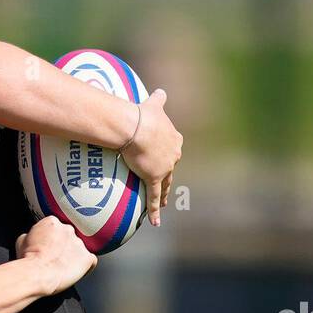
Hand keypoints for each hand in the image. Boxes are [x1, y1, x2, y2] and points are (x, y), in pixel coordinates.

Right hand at [17, 216, 96, 293]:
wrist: (35, 274)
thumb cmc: (27, 260)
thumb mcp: (21, 240)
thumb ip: (31, 235)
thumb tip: (32, 238)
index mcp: (52, 222)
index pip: (56, 228)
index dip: (51, 240)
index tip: (47, 248)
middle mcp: (68, 229)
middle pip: (69, 237)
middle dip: (63, 247)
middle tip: (54, 259)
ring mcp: (79, 243)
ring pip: (79, 248)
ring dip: (73, 256)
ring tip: (62, 268)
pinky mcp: (87, 258)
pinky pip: (91, 261)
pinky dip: (86, 266)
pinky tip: (77, 271)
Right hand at [121, 88, 181, 227]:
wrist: (138, 128)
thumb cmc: (144, 115)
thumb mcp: (153, 105)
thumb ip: (158, 99)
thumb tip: (162, 90)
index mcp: (174, 139)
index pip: (173, 148)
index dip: (169, 154)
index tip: (166, 158)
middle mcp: (173, 154)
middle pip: (171, 168)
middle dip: (168, 175)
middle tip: (163, 181)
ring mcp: (164, 168)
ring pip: (165, 184)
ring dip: (164, 194)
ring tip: (163, 202)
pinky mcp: (154, 179)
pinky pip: (154, 198)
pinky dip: (155, 211)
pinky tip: (156, 222)